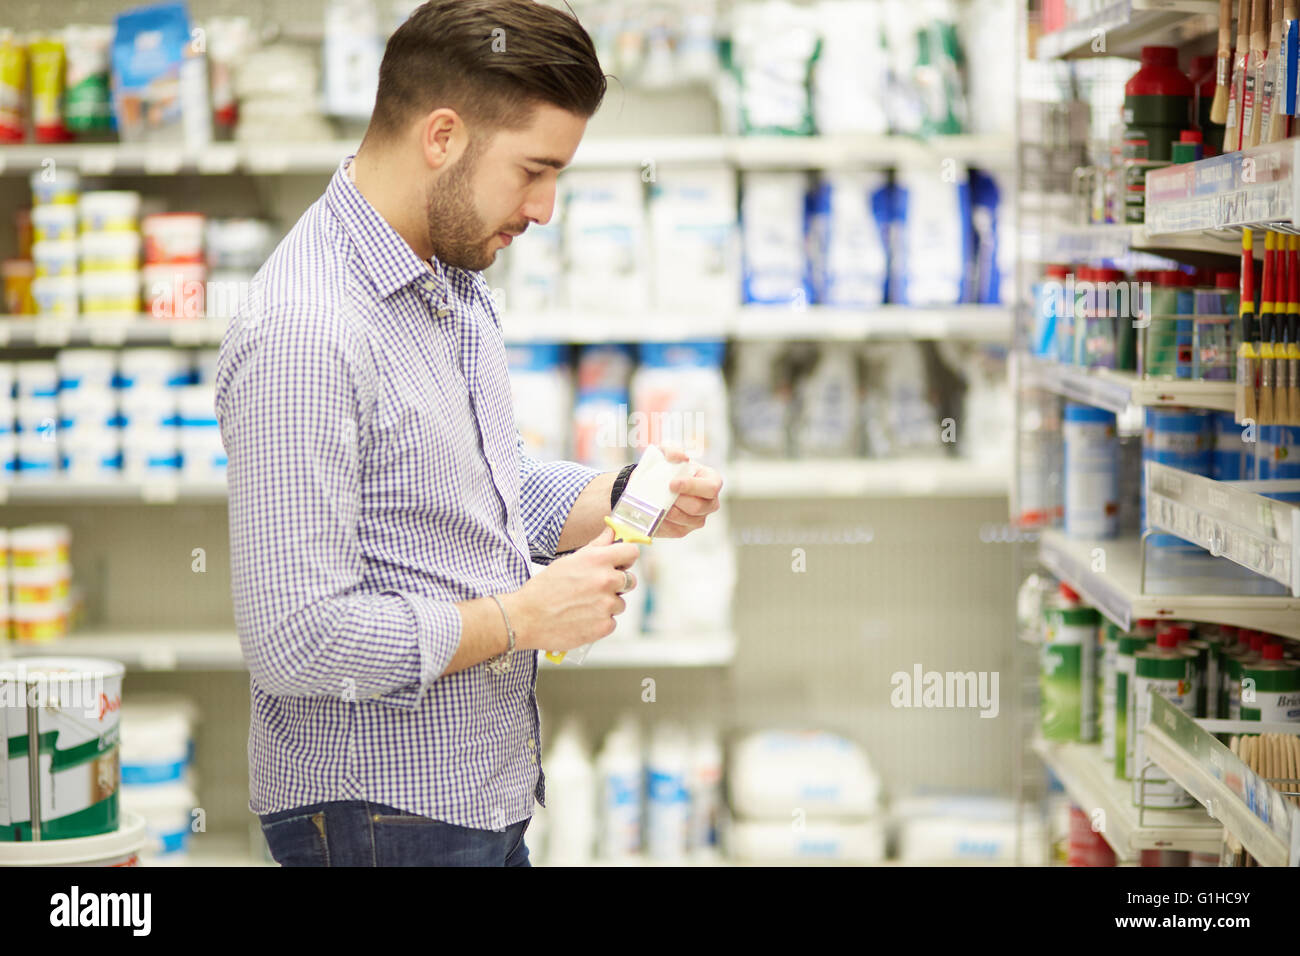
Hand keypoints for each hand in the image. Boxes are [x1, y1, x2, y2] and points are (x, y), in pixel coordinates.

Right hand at [505, 526, 638, 651]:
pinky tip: (582, 618)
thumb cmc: (544, 588)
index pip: (631, 552)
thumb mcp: (569, 561)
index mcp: (597, 560)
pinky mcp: (604, 626)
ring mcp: (606, 605)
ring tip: (582, 605)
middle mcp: (605, 581)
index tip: (620, 563)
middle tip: (595, 588)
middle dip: (617, 584)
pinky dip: (600, 622)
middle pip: (630, 580)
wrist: (527, 617)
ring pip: (620, 603)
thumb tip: (612, 533)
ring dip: (607, 604)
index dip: (626, 558)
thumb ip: (596, 547)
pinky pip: (611, 621)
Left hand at [655, 446, 722, 538]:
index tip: (671, 483)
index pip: (710, 487)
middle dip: (678, 501)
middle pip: (698, 507)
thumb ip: (673, 450)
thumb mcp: (666, 452)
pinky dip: (663, 522)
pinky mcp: (684, 530)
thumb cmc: (664, 467)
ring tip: (657, 502)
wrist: (649, 484)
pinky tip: (654, 512)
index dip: (692, 487)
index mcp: (712, 481)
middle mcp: (710, 502)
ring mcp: (698, 519)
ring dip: (669, 511)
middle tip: (662, 493)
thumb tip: (681, 457)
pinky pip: (674, 530)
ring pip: (685, 520)